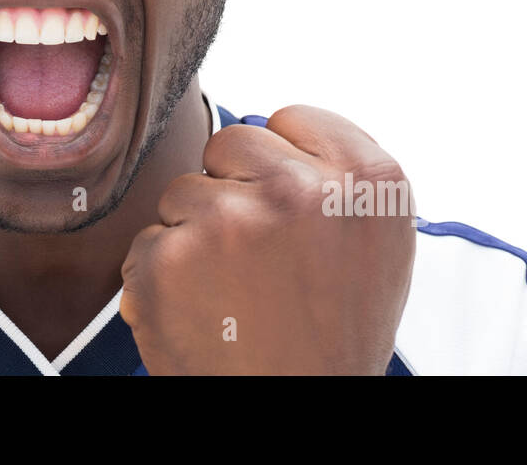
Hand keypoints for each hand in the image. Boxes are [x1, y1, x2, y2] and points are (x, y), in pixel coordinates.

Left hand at [120, 105, 414, 373]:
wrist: (300, 408)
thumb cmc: (334, 340)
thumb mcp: (375, 244)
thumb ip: (337, 179)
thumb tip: (286, 134)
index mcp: (364, 178)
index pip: (291, 118)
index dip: (284, 164)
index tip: (289, 204)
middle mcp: (297, 189)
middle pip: (231, 141)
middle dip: (234, 187)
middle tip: (261, 254)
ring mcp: (226, 219)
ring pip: (184, 190)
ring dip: (197, 233)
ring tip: (235, 290)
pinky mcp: (167, 256)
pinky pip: (151, 239)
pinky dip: (165, 275)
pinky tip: (203, 309)